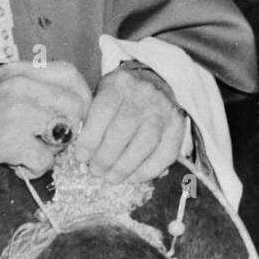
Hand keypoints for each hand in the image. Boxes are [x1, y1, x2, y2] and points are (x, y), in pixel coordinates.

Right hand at [0, 61, 92, 175]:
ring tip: (29, 153)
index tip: (73, 116)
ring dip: (52, 150)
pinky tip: (16, 166)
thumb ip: (30, 89)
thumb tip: (66, 107)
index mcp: (19, 70)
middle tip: (49, 142)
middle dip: (70, 129)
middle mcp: (21, 85)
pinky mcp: (9, 140)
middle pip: (76, 106)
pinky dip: (33, 169)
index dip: (81, 97)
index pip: (71, 74)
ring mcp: (16, 111)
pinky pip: (44, 160)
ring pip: (65, 133)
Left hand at [73, 65, 185, 183]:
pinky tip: (134, 177)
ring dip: (125, 166)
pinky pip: (166, 153)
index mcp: (119, 83)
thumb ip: (91, 116)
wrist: (155, 81)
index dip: (90, 138)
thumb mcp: (102, 93)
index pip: (103, 111)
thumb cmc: (121, 95)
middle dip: (106, 157)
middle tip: (96, 171)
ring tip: (111, 178)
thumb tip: (81, 151)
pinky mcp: (178, 125)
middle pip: (124, 129)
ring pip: (145, 143)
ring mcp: (164, 110)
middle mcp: (144, 94)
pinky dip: (149, 170)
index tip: (81, 156)